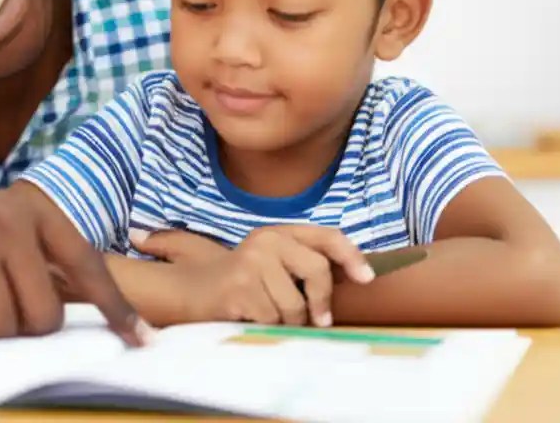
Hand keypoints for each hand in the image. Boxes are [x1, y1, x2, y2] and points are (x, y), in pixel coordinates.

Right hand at [143, 225, 374, 326]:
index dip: (351, 256)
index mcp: (279, 232)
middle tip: (319, 320)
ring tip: (270, 316)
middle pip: (317, 271)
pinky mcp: (238, 288)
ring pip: (295, 305)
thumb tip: (357, 280)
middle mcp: (265, 241)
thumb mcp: (275, 264)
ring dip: (289, 322)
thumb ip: (306, 264)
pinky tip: (251, 318)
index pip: (327, 236)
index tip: (366, 279)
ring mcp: (250, 263)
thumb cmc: (245, 283)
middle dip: (321, 302)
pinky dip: (267, 327)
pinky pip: (272, 319)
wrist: (193, 291)